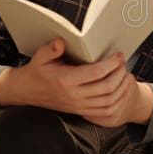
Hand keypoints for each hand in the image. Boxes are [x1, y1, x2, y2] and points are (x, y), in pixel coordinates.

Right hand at [0, 38, 152, 126]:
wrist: (26, 91)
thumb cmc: (36, 71)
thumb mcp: (40, 57)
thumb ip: (51, 49)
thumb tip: (61, 42)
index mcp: (66, 80)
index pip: (97, 72)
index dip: (112, 63)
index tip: (119, 55)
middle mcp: (74, 95)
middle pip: (107, 87)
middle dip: (120, 74)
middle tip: (124, 64)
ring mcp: (78, 106)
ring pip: (108, 101)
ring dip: (121, 88)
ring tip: (126, 75)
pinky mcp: (80, 111)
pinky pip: (104, 111)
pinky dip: (116, 102)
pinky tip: (120, 91)